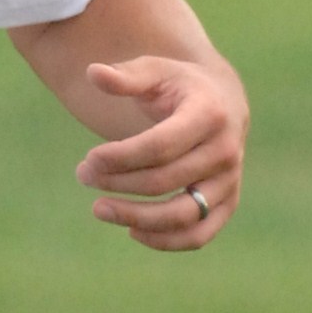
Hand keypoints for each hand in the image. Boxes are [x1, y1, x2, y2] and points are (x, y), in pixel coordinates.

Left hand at [74, 56, 245, 250]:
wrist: (223, 104)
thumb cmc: (180, 87)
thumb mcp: (155, 71)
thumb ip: (126, 76)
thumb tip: (93, 72)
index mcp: (210, 114)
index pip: (160, 146)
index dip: (120, 157)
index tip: (89, 158)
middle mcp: (226, 151)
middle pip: (163, 180)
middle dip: (117, 181)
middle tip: (83, 174)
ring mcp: (229, 181)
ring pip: (182, 215)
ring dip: (135, 217)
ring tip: (97, 208)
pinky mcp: (226, 205)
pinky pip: (198, 235)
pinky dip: (164, 241)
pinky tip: (131, 230)